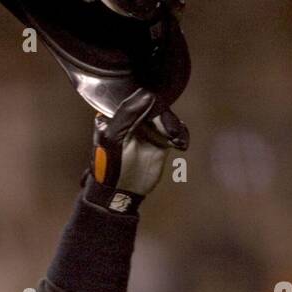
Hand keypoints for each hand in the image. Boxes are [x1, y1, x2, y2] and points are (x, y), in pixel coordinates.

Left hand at [89, 89, 188, 211]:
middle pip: (155, 106)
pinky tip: (180, 144)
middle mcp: (132, 119)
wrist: (120, 194)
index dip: (150, 104)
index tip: (158, 116)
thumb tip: (148, 95)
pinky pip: (175, 130)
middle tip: (171, 133)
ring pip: (167, 117)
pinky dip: (181, 134)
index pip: (137, 99)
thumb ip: (127, 115)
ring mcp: (147, 129)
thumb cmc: (111, 168)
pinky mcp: (160, 140)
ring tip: (176, 141)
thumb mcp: (113, 139)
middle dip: (165, 118)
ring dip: (174, 127)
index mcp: (116, 115)